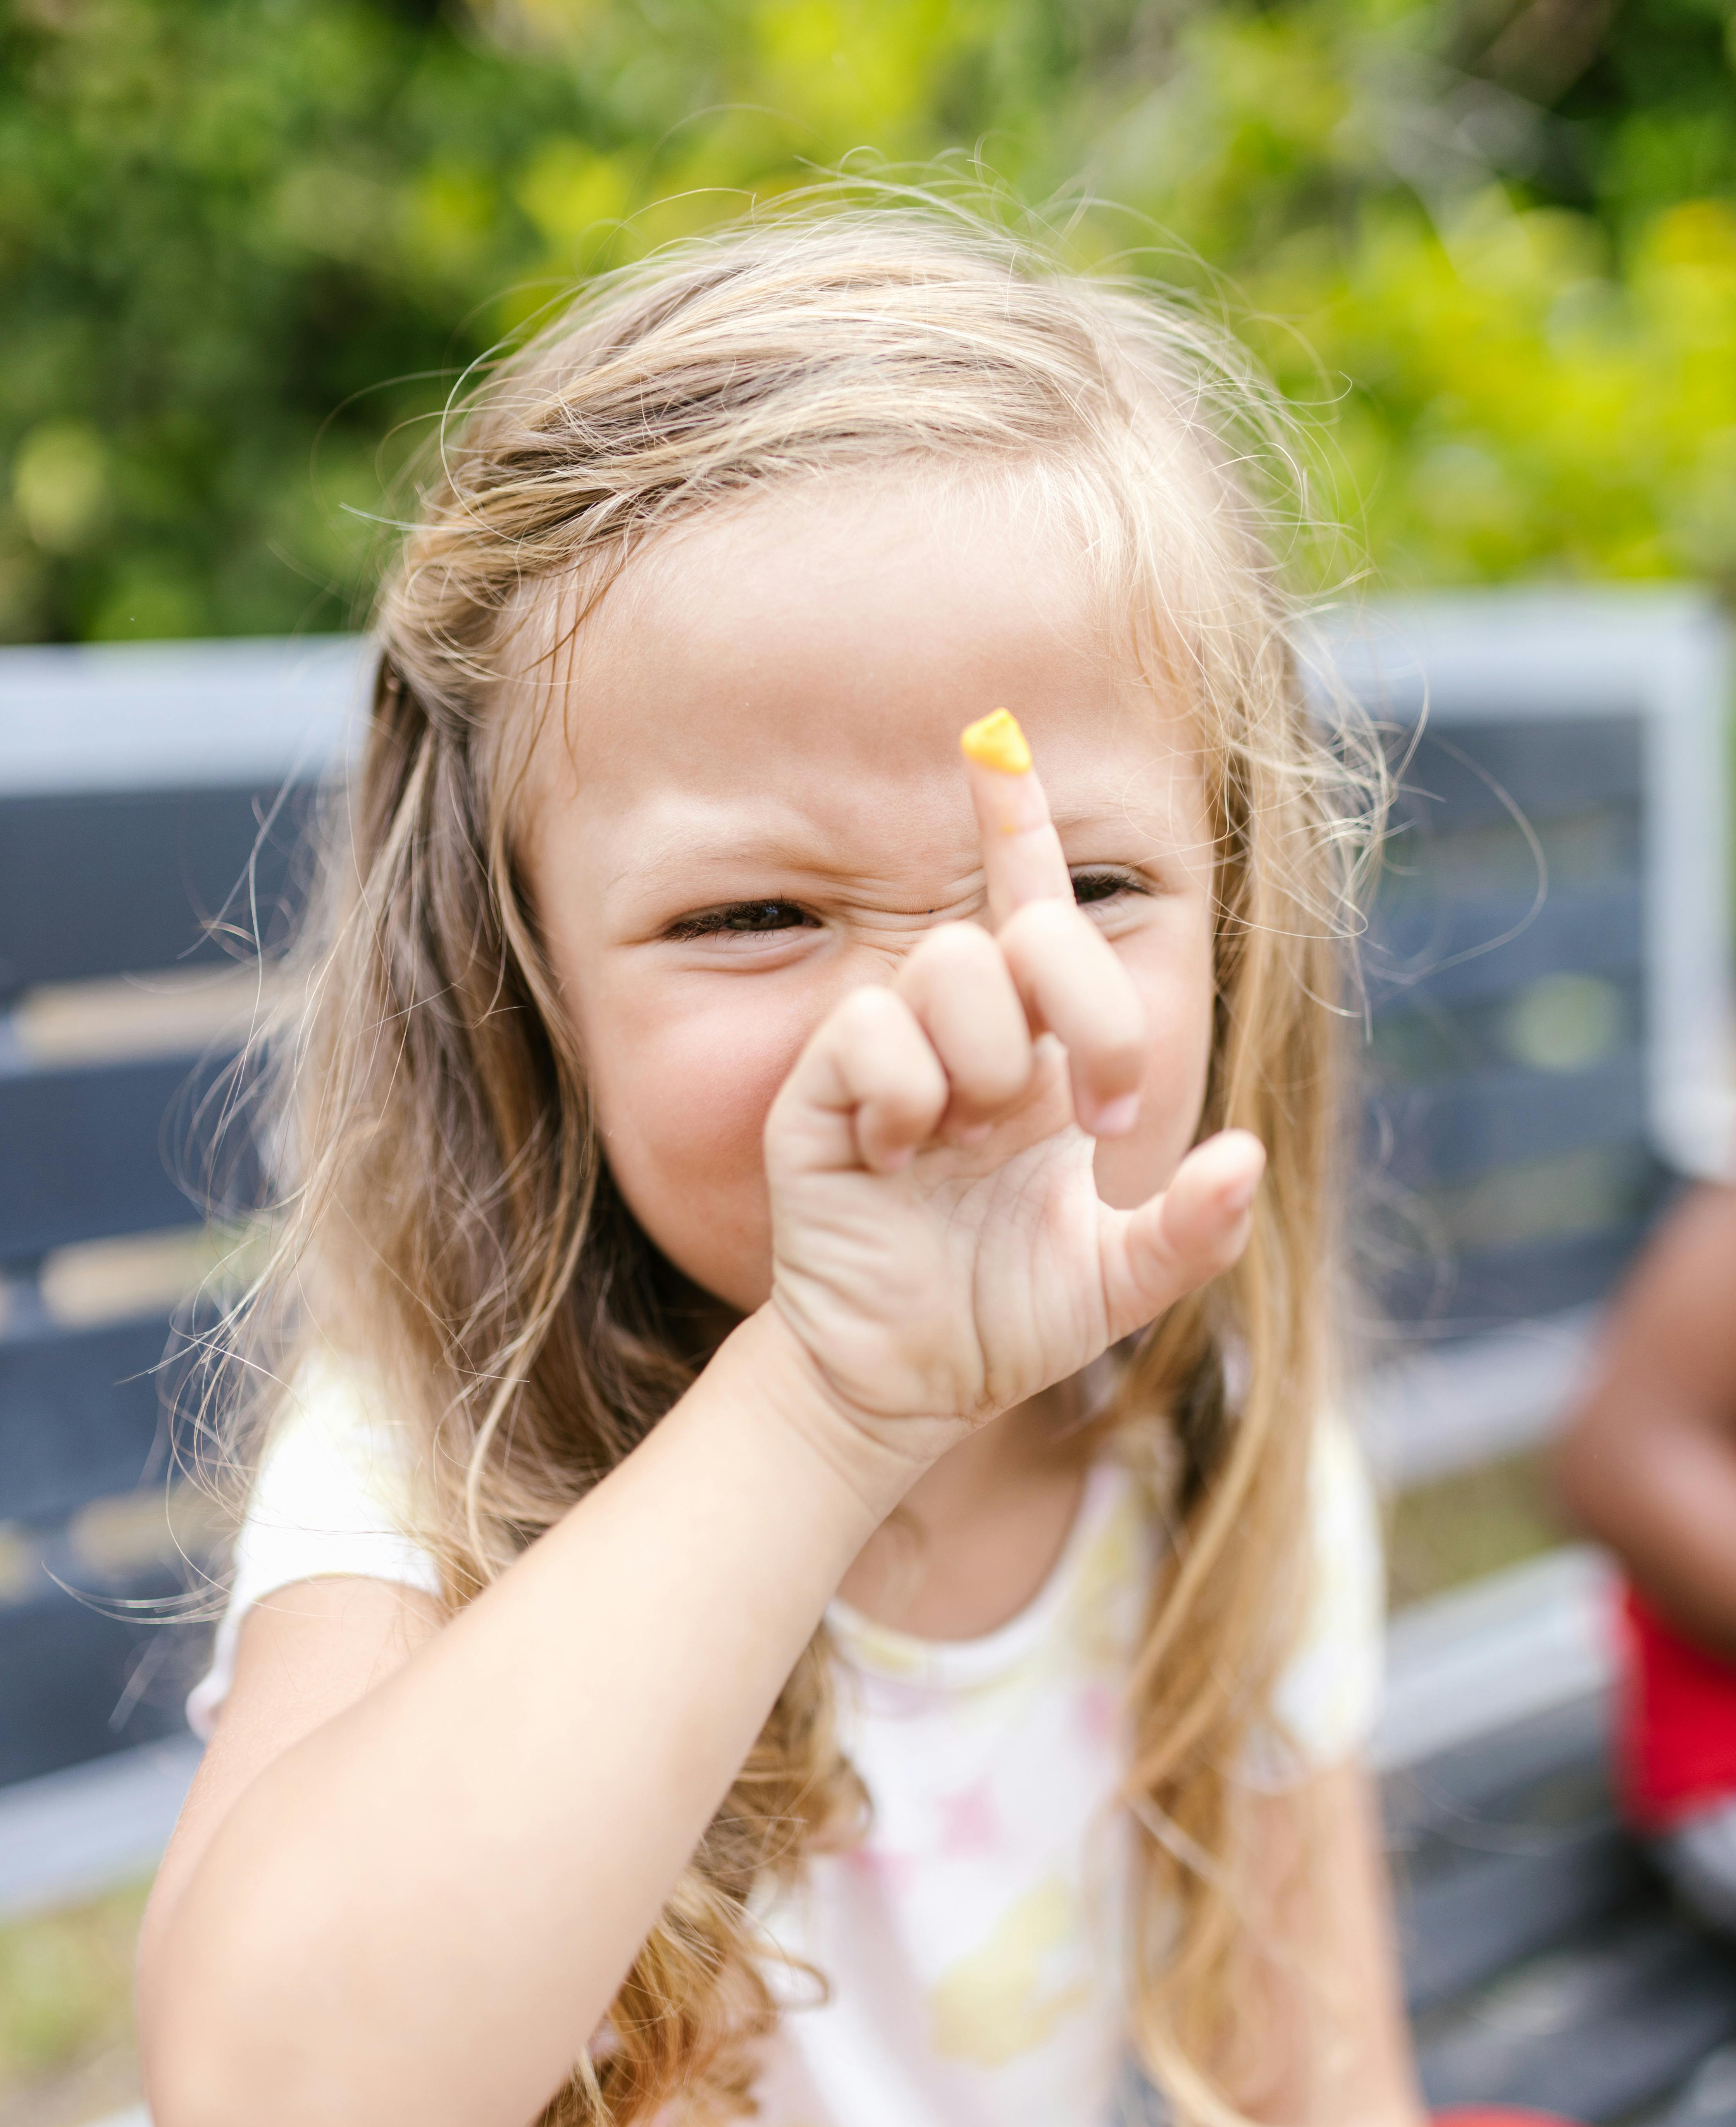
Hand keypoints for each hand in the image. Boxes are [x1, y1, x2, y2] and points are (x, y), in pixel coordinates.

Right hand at [762, 716, 1263, 1465]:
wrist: (908, 1385)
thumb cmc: (1002, 1318)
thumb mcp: (1119, 1284)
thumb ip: (1192, 1229)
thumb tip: (1248, 1160)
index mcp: (1032, 1056)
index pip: (1023, 911)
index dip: (1013, 823)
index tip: (996, 741)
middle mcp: (962, 1039)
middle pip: (1020, 935)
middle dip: (1087, 1008)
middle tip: (1100, 1115)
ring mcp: (885, 1061)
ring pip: (947, 970)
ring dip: (992, 1063)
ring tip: (974, 1145)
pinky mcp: (820, 1097)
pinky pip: (871, 1034)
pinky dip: (909, 1095)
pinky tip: (902, 1157)